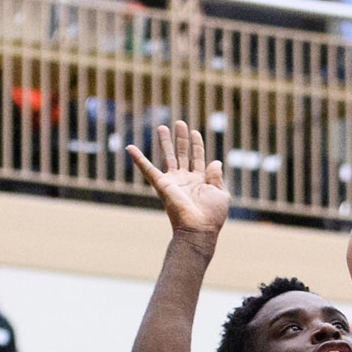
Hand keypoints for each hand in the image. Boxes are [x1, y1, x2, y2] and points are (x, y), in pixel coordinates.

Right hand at [128, 121, 229, 244]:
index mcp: (200, 180)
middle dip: (181, 138)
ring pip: (168, 157)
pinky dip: (139, 159)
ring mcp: (173, 181)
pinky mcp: (162, 185)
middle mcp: (185, 179)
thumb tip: (216, 161)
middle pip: (182, 154)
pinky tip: (130, 147)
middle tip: (179, 123)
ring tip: (162, 127)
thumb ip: (217, 177)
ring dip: (165, 142)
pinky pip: (148, 169)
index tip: (195, 132)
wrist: (198, 228)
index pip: (198, 157)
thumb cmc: (212, 215)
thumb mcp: (221, 193)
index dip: (197, 144)